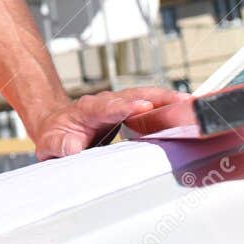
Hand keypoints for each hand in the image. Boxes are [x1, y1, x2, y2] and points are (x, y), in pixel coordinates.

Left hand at [31, 87, 182, 159]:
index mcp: (87, 110)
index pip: (107, 106)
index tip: (141, 106)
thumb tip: (73, 148)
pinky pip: (152, 105)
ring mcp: (120, 105)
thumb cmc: (55, 135)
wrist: (57, 125)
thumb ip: (60, 144)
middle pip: (133, 96)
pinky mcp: (131, 111)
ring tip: (193, 104)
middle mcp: (106, 103)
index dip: (124, 106)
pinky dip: (169, 106)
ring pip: (146, 97)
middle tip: (181, 101)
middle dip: (157, 97)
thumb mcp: (50, 143)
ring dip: (169, 99)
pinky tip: (188, 110)